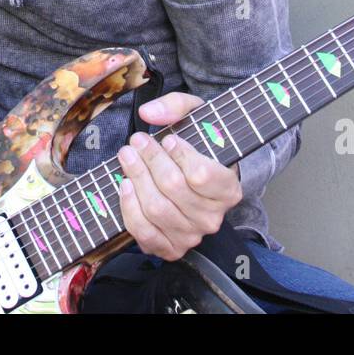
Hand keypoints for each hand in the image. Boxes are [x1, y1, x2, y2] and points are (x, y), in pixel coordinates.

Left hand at [115, 92, 242, 260]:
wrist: (198, 180)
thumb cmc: (200, 146)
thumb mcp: (197, 116)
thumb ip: (176, 107)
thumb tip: (149, 113)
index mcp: (228, 189)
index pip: (201, 175)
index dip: (180, 155)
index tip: (167, 139)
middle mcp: (212, 217)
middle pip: (174, 188)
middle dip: (150, 160)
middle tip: (137, 141)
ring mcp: (191, 235)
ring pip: (157, 208)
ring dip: (137, 178)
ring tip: (127, 156)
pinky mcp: (169, 247)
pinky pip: (144, 232)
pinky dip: (129, 208)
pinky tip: (125, 185)